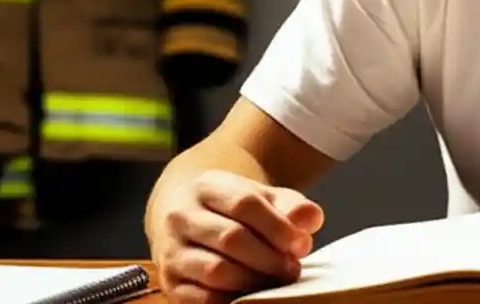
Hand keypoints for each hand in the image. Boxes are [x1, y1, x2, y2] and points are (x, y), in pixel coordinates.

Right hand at [150, 169, 324, 303]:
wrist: (184, 217)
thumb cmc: (231, 210)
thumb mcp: (260, 197)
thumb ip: (290, 205)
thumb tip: (309, 218)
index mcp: (206, 187)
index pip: (244, 204)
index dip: (277, 227)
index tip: (300, 244)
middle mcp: (181, 216)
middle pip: (231, 238)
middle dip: (269, 258)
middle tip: (291, 269)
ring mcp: (171, 250)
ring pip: (216, 271)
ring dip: (253, 281)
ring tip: (274, 282)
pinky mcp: (170, 282)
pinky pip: (201, 299)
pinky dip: (230, 301)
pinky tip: (250, 296)